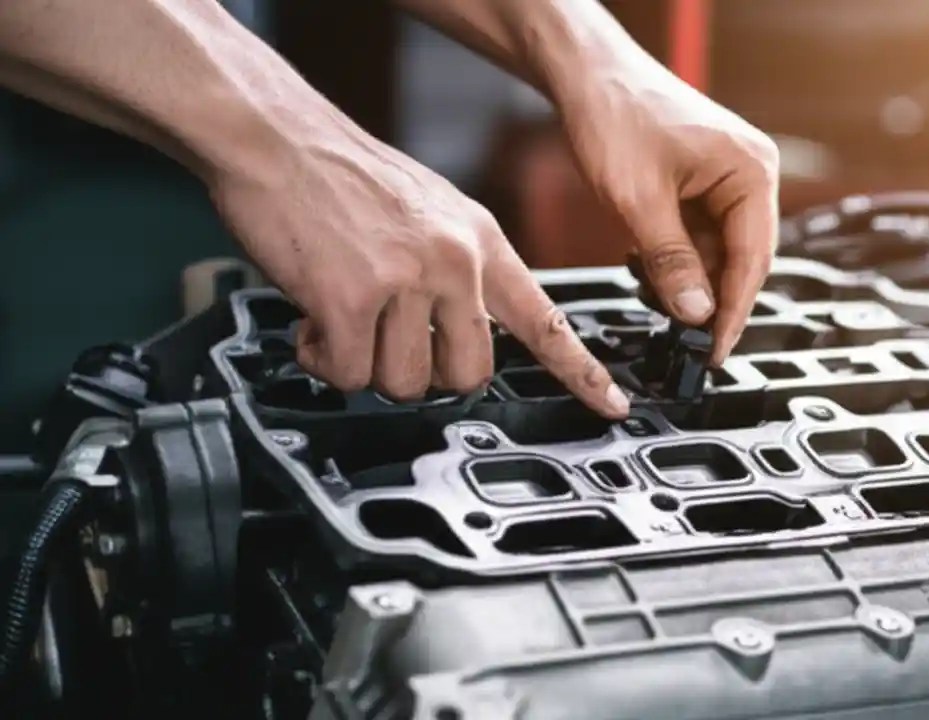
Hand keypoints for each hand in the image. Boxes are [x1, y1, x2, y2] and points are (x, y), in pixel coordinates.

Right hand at [208, 126, 629, 416]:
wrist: (277, 137)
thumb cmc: (344, 175)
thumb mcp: (432, 212)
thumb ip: (458, 269)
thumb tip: (460, 333)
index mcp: (482, 242)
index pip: (545, 318)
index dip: (581, 370)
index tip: (612, 405)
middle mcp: (455, 262)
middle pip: (467, 375)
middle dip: (424, 374)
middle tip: (388, 340)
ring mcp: (406, 280)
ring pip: (402, 382)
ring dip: (365, 364)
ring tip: (343, 316)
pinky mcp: (352, 299)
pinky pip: (349, 373)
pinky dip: (324, 360)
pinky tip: (313, 323)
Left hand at [560, 60, 779, 363]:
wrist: (586, 73)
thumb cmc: (615, 114)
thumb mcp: (638, 201)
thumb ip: (671, 263)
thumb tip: (696, 314)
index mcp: (751, 171)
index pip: (752, 260)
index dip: (732, 313)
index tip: (711, 352)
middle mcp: (750, 173)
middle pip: (741, 260)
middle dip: (710, 300)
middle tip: (683, 341)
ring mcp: (728, 178)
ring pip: (717, 253)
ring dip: (687, 281)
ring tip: (651, 295)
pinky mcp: (704, 183)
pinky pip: (700, 237)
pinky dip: (675, 260)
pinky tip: (647, 269)